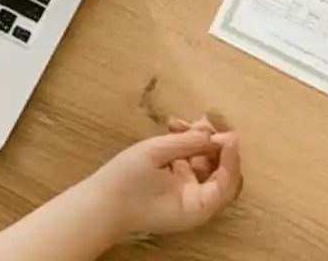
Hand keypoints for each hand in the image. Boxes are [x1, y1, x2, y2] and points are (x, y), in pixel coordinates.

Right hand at [84, 116, 242, 237]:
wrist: (97, 205)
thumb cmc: (123, 183)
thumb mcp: (155, 154)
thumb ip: (187, 143)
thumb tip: (213, 133)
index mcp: (197, 206)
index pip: (227, 180)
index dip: (230, 155)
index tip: (227, 132)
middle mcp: (198, 206)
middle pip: (223, 173)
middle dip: (216, 145)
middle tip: (203, 121)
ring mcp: (188, 197)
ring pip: (208, 167)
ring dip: (200, 142)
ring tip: (181, 122)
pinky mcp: (177, 189)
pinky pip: (192, 167)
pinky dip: (187, 149)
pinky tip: (173, 128)